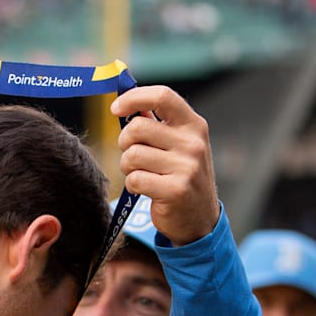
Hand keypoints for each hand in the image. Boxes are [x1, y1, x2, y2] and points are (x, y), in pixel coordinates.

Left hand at [111, 85, 219, 245]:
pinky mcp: (176, 190)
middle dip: (125, 142)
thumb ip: (156, 123)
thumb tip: (126, 102)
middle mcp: (193, 143)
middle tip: (133, 155)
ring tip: (142, 174)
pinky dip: (132, 185)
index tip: (115, 108)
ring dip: (128, 167)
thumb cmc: (181, 176)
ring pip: (132, 155)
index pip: (162, 96)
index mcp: (194, 125)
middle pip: (137, 127)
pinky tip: (145, 189)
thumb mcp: (177, 145)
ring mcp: (187, 167)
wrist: (200, 219)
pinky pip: (134, 179)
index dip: (133, 98)